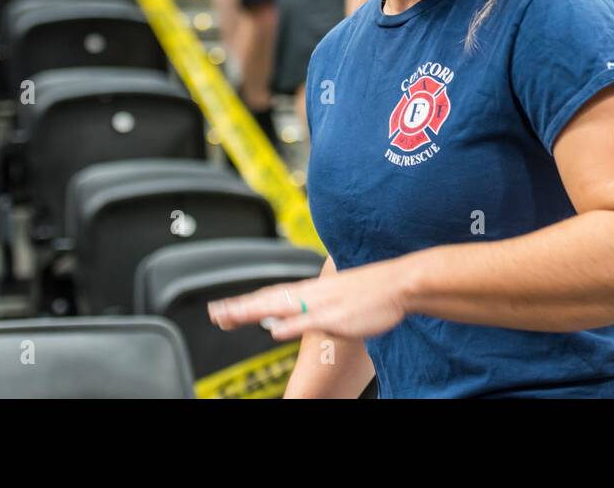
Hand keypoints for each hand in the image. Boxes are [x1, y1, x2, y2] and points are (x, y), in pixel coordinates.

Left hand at [208, 259, 409, 341]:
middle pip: (269, 299)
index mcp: (311, 290)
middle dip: (239, 307)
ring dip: (253, 311)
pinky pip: (309, 321)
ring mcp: (323, 305)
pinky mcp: (336, 317)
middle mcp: (312, 294)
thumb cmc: (373, 291)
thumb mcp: (338, 295)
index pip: (271, 295)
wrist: (399, 283)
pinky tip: (272, 329)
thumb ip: (315, 304)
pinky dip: (290, 324)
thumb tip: (294, 315)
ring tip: (228, 317)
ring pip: (281, 307)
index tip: (223, 309)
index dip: (245, 302)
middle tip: (214, 314)